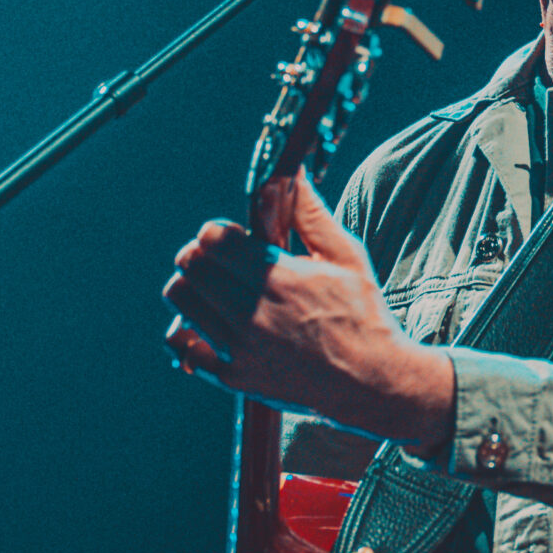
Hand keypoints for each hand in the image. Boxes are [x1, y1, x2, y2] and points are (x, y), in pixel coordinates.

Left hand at [162, 170, 454, 447]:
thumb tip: (291, 171)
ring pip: (180, 299)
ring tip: (215, 288)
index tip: (233, 239)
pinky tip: (210, 324)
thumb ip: (310, 213)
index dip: (218, 231)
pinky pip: (183, 347)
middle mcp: (253, 313)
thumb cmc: (363, 314)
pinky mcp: (234, 376)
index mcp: (279, 278)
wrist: (371, 381)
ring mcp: (240, 348)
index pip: (212, 238)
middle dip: (201, 253)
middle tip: (221, 261)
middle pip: (189, 265)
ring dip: (191, 286)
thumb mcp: (345, 256)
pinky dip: (188, 331)